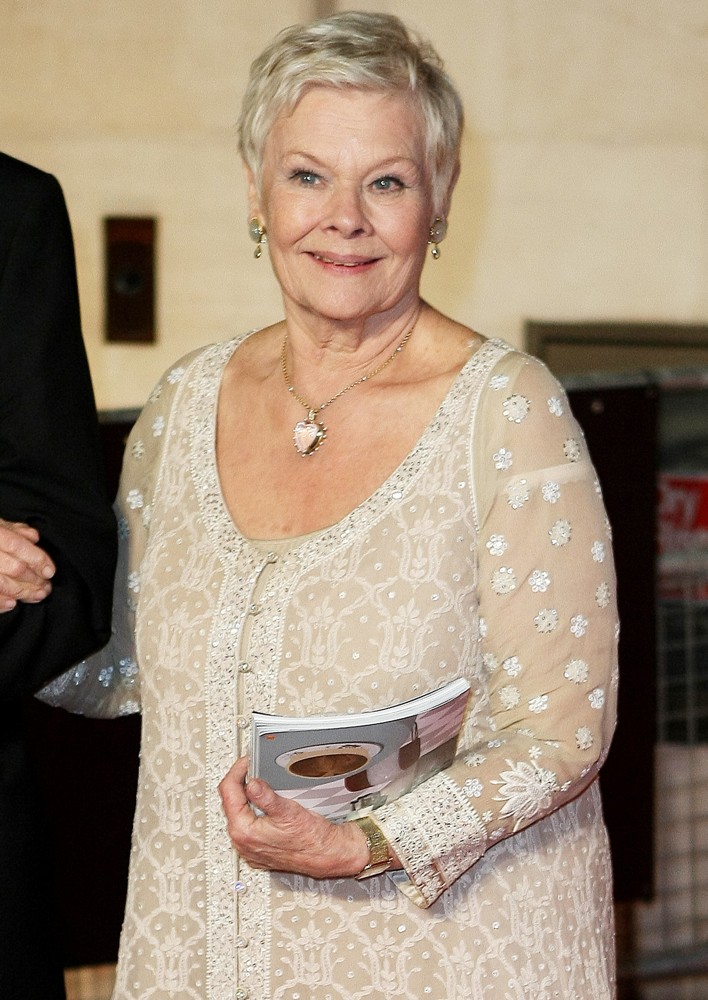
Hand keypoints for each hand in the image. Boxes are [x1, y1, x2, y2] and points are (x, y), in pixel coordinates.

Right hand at [0, 519, 55, 611]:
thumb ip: (13, 530)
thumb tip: (33, 537)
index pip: (18, 546)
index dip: (37, 559)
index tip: (50, 571)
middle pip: (14, 568)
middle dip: (34, 580)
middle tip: (47, 588)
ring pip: (2, 584)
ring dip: (22, 593)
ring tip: (37, 596)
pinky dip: (0, 602)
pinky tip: (12, 603)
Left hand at [218, 757, 369, 878]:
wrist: (327, 854)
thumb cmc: (312, 839)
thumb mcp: (288, 810)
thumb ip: (265, 796)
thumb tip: (251, 783)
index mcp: (244, 831)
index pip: (228, 792)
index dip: (236, 771)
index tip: (246, 762)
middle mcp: (242, 843)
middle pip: (230, 803)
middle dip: (240, 783)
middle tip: (252, 768)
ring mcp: (249, 849)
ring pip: (238, 815)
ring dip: (246, 797)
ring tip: (258, 782)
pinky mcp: (258, 851)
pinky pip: (247, 827)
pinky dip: (252, 812)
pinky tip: (264, 805)